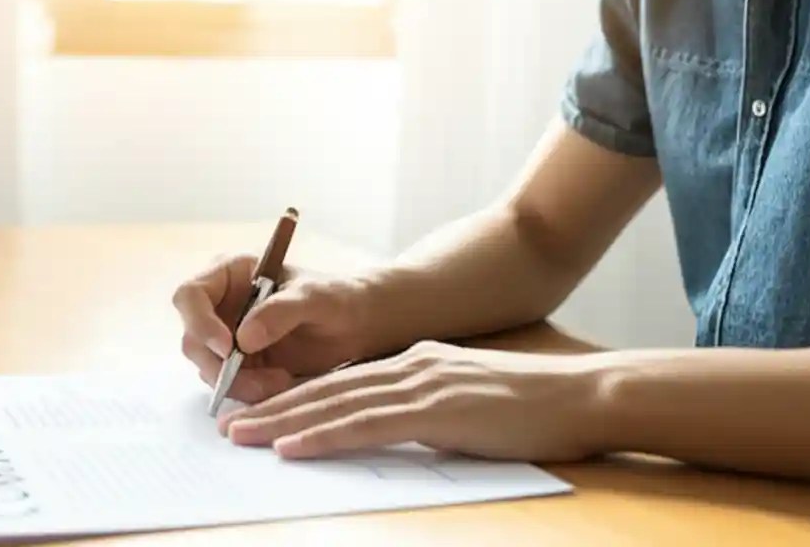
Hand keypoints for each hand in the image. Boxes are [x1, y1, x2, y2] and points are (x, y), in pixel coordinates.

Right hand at [173, 255, 368, 403]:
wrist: (356, 326)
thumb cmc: (336, 298)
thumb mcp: (314, 298)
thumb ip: (280, 312)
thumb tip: (242, 338)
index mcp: (230, 274)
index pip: (190, 295)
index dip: (199, 322)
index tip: (227, 347)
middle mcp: (220, 305)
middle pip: (193, 339)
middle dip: (220, 365)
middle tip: (258, 380)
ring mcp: (227, 336)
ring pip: (208, 368)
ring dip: (238, 383)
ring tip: (279, 382)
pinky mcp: (239, 364)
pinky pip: (228, 384)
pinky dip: (249, 391)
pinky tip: (279, 385)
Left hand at [218, 340, 611, 461]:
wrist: (581, 395)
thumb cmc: (533, 406)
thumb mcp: (468, 399)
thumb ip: (429, 405)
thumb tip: (397, 425)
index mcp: (416, 363)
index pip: (343, 381)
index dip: (297, 398)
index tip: (260, 415)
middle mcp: (410, 366)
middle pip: (326, 388)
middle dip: (272, 408)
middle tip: (228, 426)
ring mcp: (420, 385)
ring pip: (334, 403)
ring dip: (282, 422)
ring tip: (241, 436)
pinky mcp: (434, 410)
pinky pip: (365, 425)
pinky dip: (323, 435)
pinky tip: (292, 447)